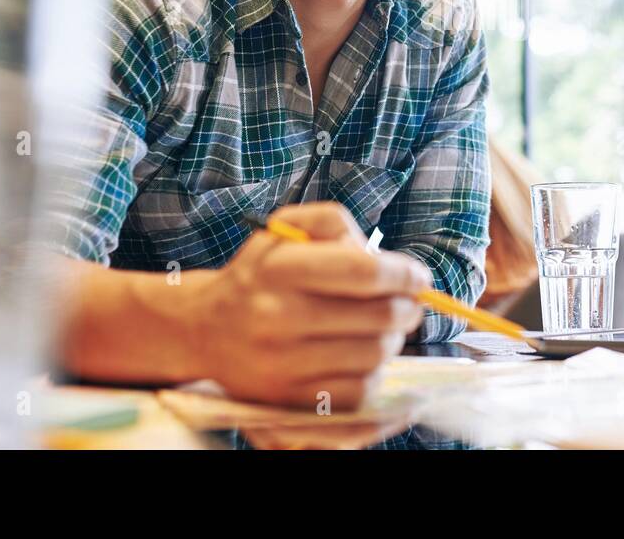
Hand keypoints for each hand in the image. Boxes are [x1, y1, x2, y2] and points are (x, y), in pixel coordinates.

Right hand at [189, 201, 430, 409]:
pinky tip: (361, 357)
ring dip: (392, 340)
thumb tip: (383, 257)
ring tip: (381, 328)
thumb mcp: (285, 231)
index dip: (404, 275)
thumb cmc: (259, 274)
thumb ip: (332, 224)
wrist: (203, 329)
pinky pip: (358, 391)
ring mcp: (282, 363)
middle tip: (408, 304)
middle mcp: (277, 316)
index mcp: (279, 268)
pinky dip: (372, 373)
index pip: (363, 271)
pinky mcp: (289, 399)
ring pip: (375, 354)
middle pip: (379, 316)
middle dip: (408, 308)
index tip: (420, 278)